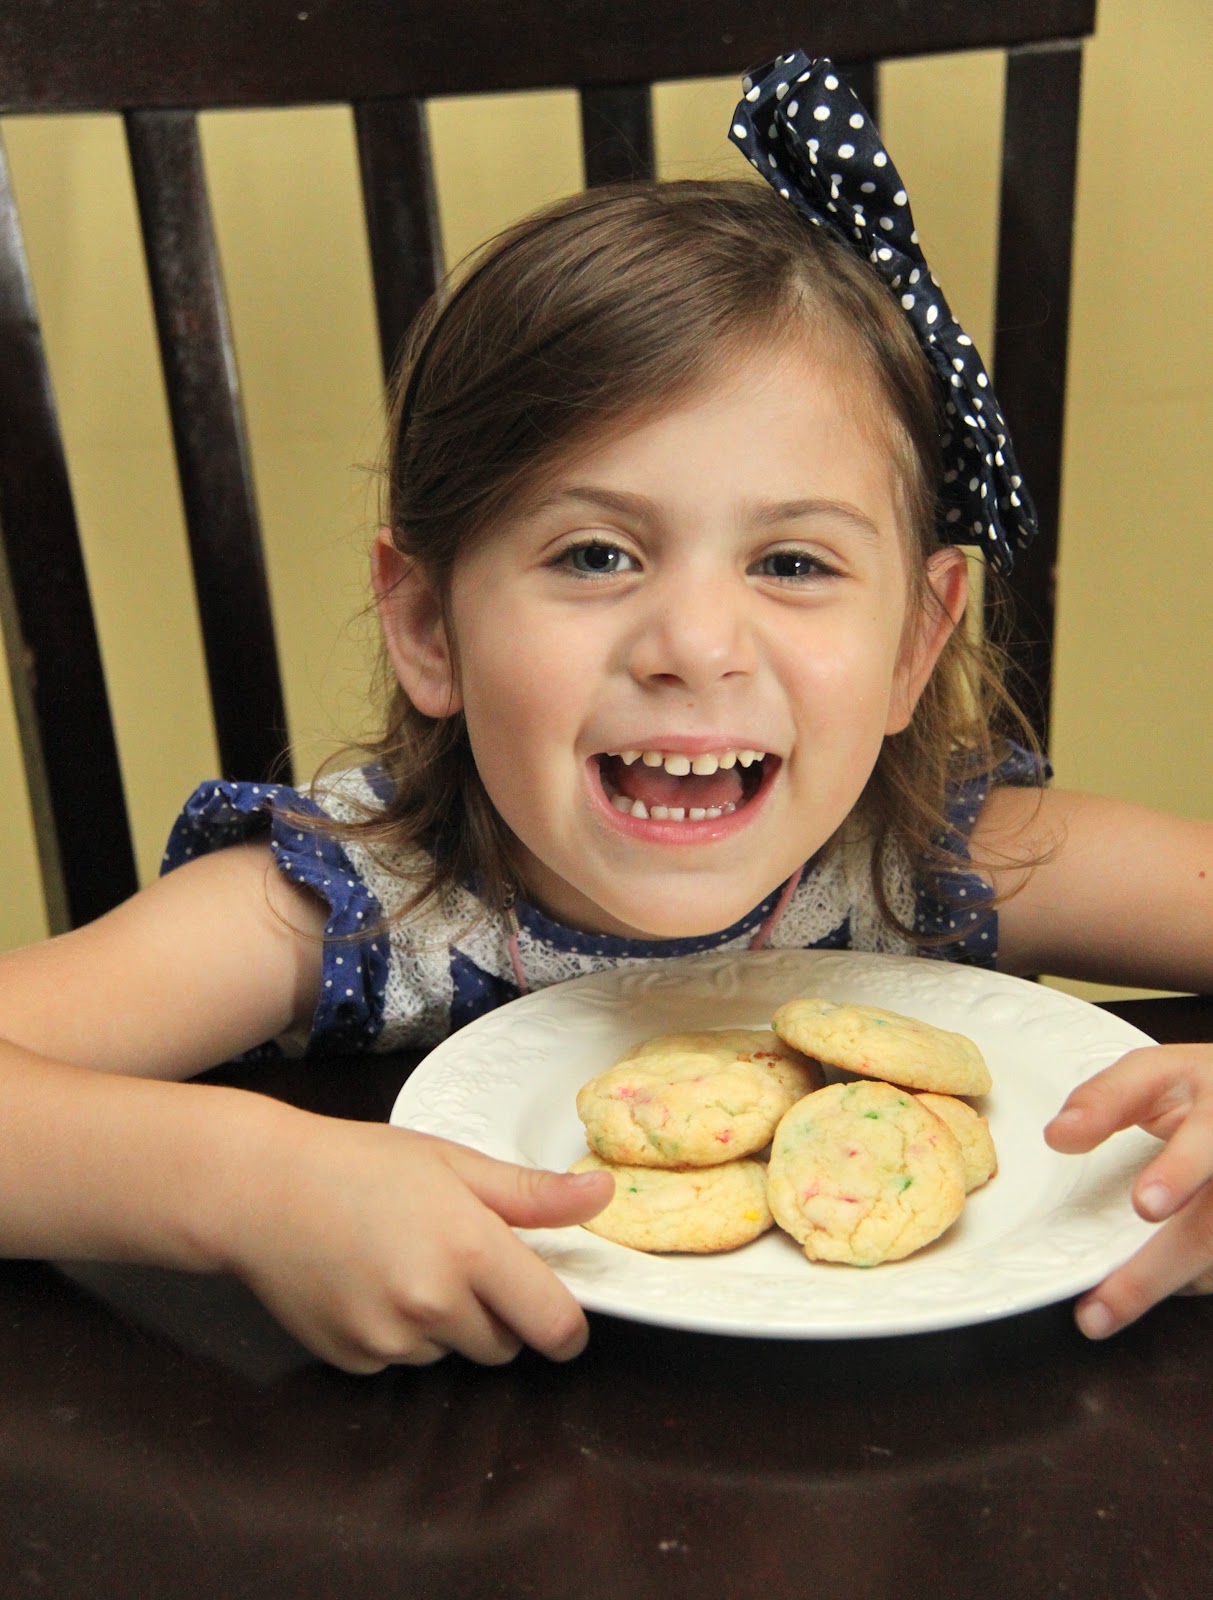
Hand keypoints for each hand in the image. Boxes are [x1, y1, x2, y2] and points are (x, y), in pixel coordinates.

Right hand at [221, 1112, 613, 1371]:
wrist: (260, 1189)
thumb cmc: (361, 1164)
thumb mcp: (454, 1164)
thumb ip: (534, 1193)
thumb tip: (604, 1195)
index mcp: (471, 1250)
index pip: (555, 1326)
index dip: (566, 1325)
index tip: (557, 1310)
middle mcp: (434, 1304)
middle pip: (506, 1345)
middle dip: (499, 1312)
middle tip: (460, 1257)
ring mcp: (390, 1340)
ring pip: (452, 1352)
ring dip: (447, 1323)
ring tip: (405, 1261)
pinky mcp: (354, 1360)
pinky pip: (403, 1361)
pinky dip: (400, 1334)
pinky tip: (370, 1283)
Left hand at [1044, 1043, 1212, 1337]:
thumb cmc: (1201, 1092)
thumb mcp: (1156, 1074)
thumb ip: (1106, 1098)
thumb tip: (1058, 1137)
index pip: (1206, 1144)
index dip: (1179, 1173)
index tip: (1146, 1205)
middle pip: (1207, 1231)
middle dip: (1153, 1273)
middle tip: (1099, 1308)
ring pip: (1208, 1260)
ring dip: (1157, 1289)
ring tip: (1099, 1310)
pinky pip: (1211, 1274)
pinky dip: (1177, 1283)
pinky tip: (1138, 1286)